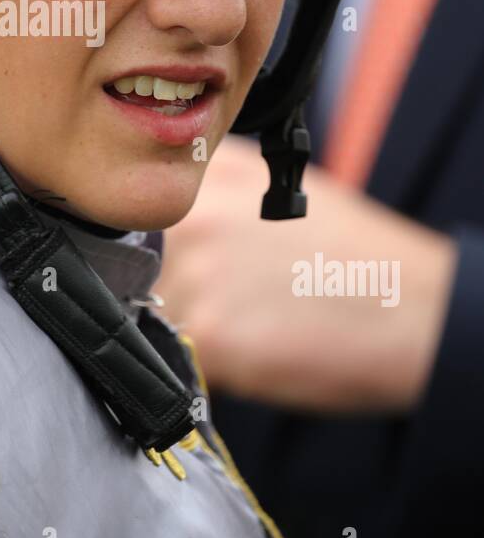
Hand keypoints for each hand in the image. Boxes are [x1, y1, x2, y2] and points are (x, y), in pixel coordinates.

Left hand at [157, 134, 457, 412]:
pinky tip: (252, 344)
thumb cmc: (347, 250)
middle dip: (167, 285)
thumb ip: (206, 180)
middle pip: (137, 268)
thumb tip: (151, 196)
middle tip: (223, 296)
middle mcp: (193, 227)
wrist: (404, 309)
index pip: (132, 218)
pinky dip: (207, 357)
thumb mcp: (274, 180)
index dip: (145, 245)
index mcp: (204, 186)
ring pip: (156, 312)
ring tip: (245, 319)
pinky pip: (178, 352)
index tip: (161, 261)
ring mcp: (197, 282)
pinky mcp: (211, 338)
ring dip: (186, 323)